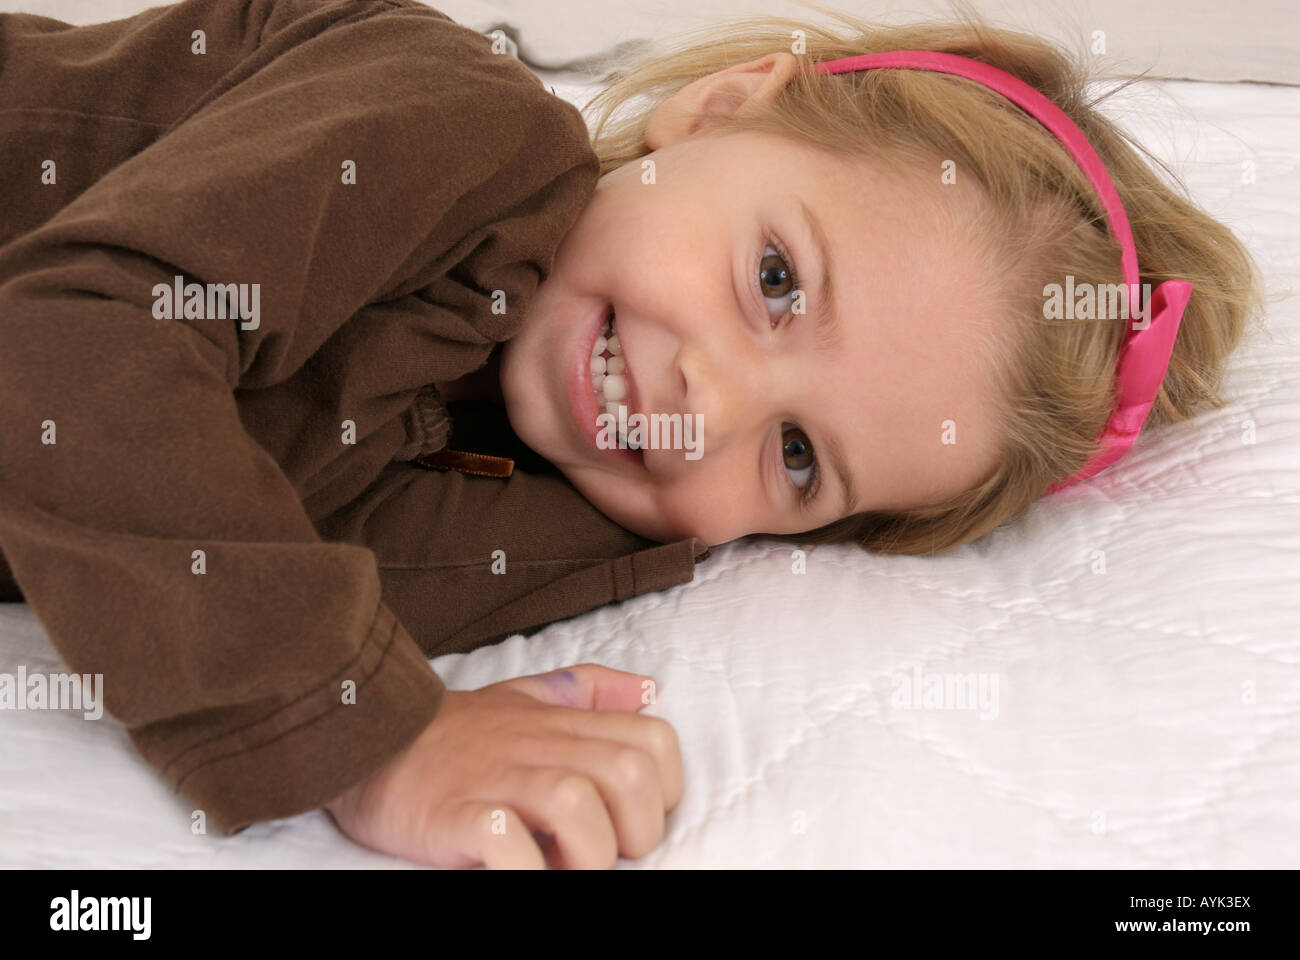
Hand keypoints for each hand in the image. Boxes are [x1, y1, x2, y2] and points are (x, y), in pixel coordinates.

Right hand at [323, 663, 681, 868]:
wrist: (366, 742)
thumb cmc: (455, 732)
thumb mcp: (526, 694)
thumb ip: (587, 690)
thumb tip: (648, 688)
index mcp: (561, 720)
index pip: (655, 740)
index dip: (665, 788)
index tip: (633, 819)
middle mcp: (536, 744)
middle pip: (629, 774)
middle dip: (637, 830)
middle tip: (603, 851)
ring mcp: (495, 779)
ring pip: (578, 804)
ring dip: (587, 853)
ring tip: (563, 865)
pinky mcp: (455, 815)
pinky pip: (509, 842)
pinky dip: (527, 868)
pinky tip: (520, 869)